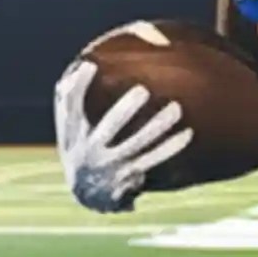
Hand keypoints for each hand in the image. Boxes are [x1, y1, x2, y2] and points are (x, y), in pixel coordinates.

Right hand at [53, 60, 192, 212]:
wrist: (87, 194)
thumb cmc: (81, 146)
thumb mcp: (70, 127)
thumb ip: (72, 99)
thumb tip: (84, 62)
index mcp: (73, 134)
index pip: (72, 107)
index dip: (79, 87)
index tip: (91, 65)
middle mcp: (90, 151)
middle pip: (109, 128)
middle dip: (125, 110)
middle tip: (143, 90)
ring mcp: (111, 165)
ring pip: (137, 144)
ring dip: (157, 126)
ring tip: (176, 108)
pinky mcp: (129, 176)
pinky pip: (153, 160)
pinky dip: (170, 147)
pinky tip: (187, 133)